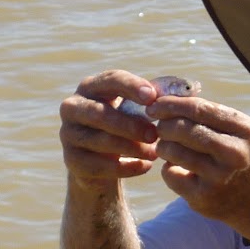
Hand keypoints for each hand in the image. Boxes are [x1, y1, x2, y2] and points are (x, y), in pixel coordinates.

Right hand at [59, 70, 162, 186]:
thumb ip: (153, 99)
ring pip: (100, 141)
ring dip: (132, 148)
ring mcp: (68, 134)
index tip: (152, 97)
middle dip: (130, 125)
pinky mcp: (71, 160)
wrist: (101, 161)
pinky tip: (145, 167)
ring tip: (154, 153)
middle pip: (100, 114)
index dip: (131, 87)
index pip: (110, 80)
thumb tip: (181, 91)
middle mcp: (73, 107)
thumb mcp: (134, 109)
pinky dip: (126, 168)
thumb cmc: (124, 126)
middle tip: (154, 135)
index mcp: (91, 86)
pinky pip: (100, 165)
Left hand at [145, 96, 249, 237]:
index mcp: (242, 129)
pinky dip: (168, 170)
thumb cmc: (241, 158)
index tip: (154, 105)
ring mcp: (219, 176)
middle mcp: (234, 152)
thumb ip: (209, 115)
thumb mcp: (238, 132)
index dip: (170, 104)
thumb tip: (167, 98)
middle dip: (163, 126)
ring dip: (163, 147)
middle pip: (182, 129)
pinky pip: (170, 175)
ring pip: (172, 151)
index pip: (199, 108)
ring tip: (169, 149)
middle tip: (159, 128)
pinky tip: (179, 170)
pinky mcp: (204, 197)